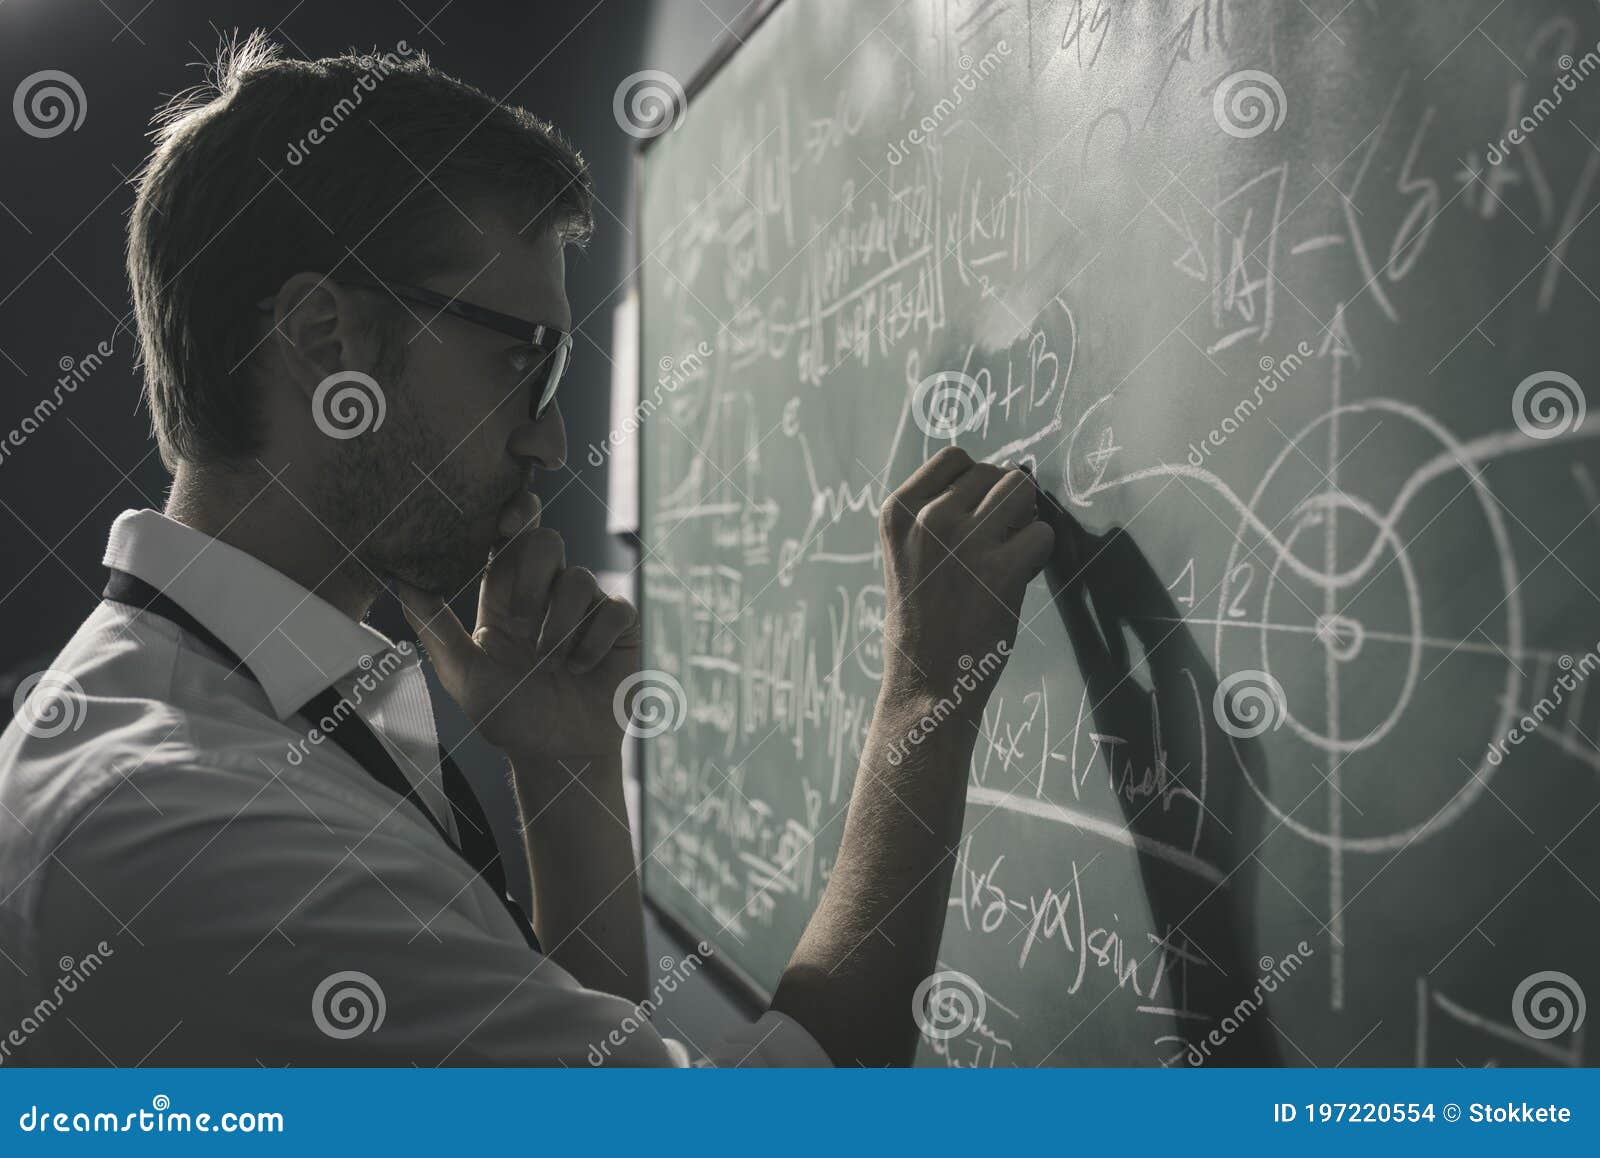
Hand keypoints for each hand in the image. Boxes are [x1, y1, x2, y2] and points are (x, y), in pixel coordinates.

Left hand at [394, 493, 640, 764]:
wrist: (560, 756)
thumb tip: (400, 579)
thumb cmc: (509, 718)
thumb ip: (435, 626)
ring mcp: (585, 608)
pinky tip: (582, 669)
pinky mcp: (618, 627)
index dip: (512, 516)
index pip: (507, 540)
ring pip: (579, 578)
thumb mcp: (464, 675)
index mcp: (504, 597)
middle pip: (547, 541)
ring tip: (552, 664)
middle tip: (523, 618)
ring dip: (560, 626)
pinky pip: (614, 608)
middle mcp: (546, 595)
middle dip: (533, 576)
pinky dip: (594, 641)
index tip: (508, 520)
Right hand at [876, 447, 1053, 710]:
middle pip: (993, 472)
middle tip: (999, 539)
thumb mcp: (906, 554)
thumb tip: (996, 481)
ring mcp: (965, 542)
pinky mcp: (1001, 571)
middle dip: (1004, 501)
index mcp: (898, 511)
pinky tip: (1020, 576)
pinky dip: (1039, 553)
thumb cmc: (920, 621)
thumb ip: (935, 516)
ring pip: (1022, 491)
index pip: (954, 458)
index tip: (979, 510)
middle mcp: (929, 518)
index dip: (977, 480)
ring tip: (1012, 551)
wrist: (925, 683)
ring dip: (1025, 519)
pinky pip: (1042, 534)